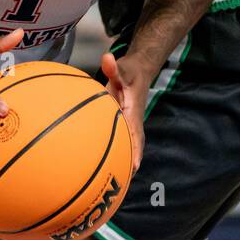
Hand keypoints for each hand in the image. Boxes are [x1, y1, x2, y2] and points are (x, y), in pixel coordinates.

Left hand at [100, 52, 148, 170]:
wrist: (138, 71)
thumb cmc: (129, 72)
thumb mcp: (123, 68)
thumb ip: (114, 66)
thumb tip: (107, 59)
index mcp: (133, 112)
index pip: (135, 133)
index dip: (136, 150)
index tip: (135, 166)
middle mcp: (133, 121)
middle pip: (134, 146)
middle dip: (130, 163)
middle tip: (123, 181)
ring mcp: (129, 124)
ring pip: (128, 145)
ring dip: (124, 160)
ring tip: (114, 180)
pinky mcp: (123, 123)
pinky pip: (120, 139)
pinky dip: (115, 150)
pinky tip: (101, 161)